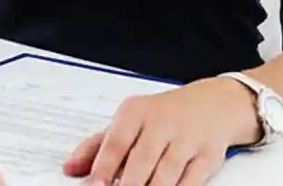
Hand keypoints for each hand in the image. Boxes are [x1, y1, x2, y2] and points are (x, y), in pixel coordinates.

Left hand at [64, 78, 258, 185]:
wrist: (213, 105)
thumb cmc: (163, 116)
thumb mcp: (129, 122)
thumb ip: (97, 146)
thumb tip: (70, 168)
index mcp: (136, 112)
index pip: (115, 142)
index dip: (103, 168)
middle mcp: (162, 122)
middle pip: (141, 160)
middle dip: (128, 185)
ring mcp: (187, 139)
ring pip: (166, 174)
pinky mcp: (208, 155)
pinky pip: (190, 182)